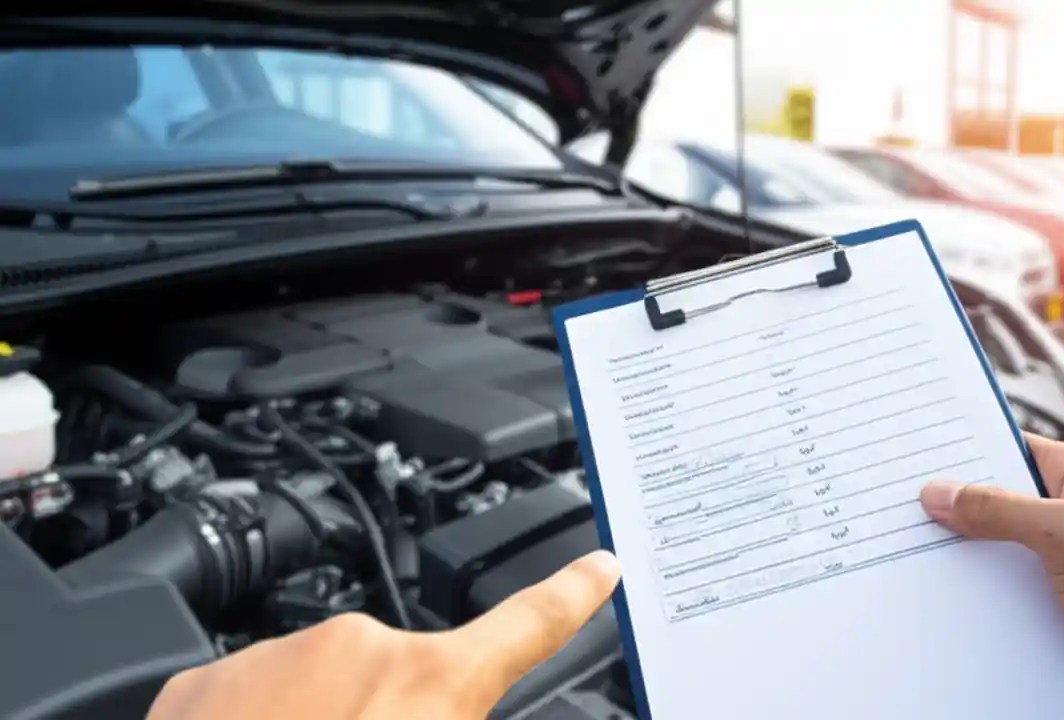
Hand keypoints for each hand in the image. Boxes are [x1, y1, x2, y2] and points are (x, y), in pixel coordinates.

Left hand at [146, 550, 620, 719]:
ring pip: (320, 689)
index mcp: (430, 686)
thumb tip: (447, 702)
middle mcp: (360, 650)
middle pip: (400, 680)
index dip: (569, 595)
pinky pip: (254, 698)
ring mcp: (278, 658)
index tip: (599, 568)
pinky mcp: (208, 679)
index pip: (527, 626)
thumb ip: (449, 709)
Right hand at [920, 434, 1063, 719]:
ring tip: (922, 556)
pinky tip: (955, 595)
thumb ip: (1002, 509)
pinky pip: (1005, 582)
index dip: (963, 450)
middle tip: (906, 512)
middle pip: (995, 496)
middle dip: (956, 507)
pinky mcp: (1059, 596)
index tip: (915, 458)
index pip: (1009, 445)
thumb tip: (940, 493)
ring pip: (996, 544)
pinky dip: (981, 588)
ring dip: (967, 554)